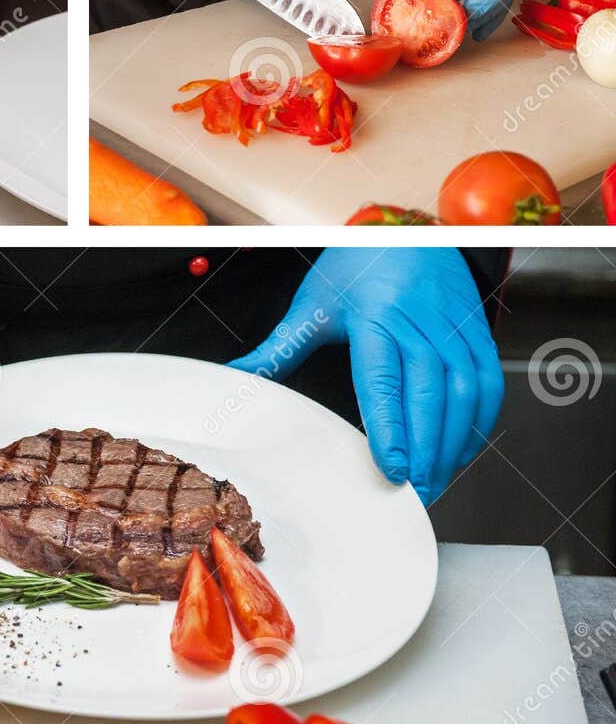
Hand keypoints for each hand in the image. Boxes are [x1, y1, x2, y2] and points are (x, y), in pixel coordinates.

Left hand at [229, 247, 502, 503]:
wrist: (406, 231)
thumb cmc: (357, 268)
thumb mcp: (312, 306)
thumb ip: (278, 349)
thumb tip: (236, 376)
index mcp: (375, 318)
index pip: (384, 381)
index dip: (391, 428)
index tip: (392, 467)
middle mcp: (420, 323)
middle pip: (429, 395)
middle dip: (425, 449)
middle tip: (415, 492)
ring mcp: (453, 328)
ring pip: (464, 393)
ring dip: (453, 443)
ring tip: (436, 481)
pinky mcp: (476, 333)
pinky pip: (487, 383)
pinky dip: (478, 422)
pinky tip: (459, 450)